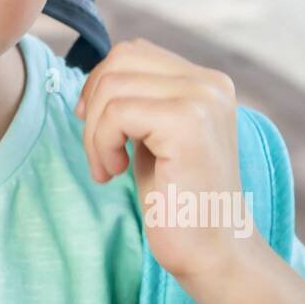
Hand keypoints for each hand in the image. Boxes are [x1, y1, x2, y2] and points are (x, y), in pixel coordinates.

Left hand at [73, 38, 245, 281]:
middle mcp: (210, 83)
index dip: (101, 85)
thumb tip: (97, 74)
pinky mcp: (187, 124)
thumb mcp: (155, 135)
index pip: (133, 52)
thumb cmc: (176, 199)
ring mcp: (202, 100)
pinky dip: (101, 144)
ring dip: (94, 132)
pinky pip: (116, 112)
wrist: (210, 251)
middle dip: (94, 103)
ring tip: (107, 167)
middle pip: (120, 59)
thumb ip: (140, 98)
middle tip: (98, 150)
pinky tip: (115, 173)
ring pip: (113, 85)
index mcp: (206, 81)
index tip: (96, 127)